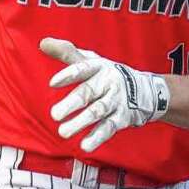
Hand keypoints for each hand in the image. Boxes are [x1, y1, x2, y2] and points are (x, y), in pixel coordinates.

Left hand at [41, 37, 169, 152]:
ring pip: (98, 111)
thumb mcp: (90, 60)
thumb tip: (42, 43)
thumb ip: (67, 53)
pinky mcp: (122, 118)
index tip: (52, 83)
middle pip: (88, 92)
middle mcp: (108, 82)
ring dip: (81, 122)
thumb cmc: (107, 74)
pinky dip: (97, 137)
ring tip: (63, 132)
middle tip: (54, 115)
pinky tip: (85, 146)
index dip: (68, 75)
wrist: (146, 90)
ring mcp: (116, 101)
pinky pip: (109, 128)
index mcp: (98, 67)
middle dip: (72, 104)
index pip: (83, 69)